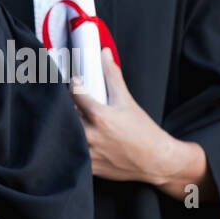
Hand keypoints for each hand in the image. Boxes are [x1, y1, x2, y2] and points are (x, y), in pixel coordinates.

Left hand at [73, 49, 210, 200]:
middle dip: (63, 104)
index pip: (73, 92)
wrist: (156, 161)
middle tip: (66, 98)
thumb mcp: (126, 100)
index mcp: (99, 115)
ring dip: (63, 123)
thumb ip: (112, 75)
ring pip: (64, 133)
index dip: (73, 83)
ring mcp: (87, 152)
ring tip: (68, 116)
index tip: (76, 82)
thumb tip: (105, 53)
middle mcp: (89, 134)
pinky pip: (70, 152)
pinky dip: (69, 142)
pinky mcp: (87, 166)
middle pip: (63, 113)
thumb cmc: (143, 131)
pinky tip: (73, 135)